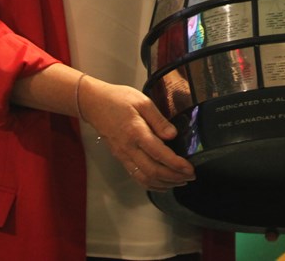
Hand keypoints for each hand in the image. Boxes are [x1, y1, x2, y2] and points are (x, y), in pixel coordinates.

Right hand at [77, 76, 194, 190]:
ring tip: (180, 181)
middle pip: (153, 171)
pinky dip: (151, 184)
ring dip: (164, 183)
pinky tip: (162, 183)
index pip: (159, 153)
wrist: (94, 104)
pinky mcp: (120, 158)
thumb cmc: (118, 99)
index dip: (176, 164)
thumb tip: (172, 135)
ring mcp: (123, 155)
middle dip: (174, 177)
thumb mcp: (142, 101)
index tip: (190, 168)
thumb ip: (158, 119)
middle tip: (190, 177)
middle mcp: (129, 148)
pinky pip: (136, 176)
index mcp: (136, 132)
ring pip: (145, 178)